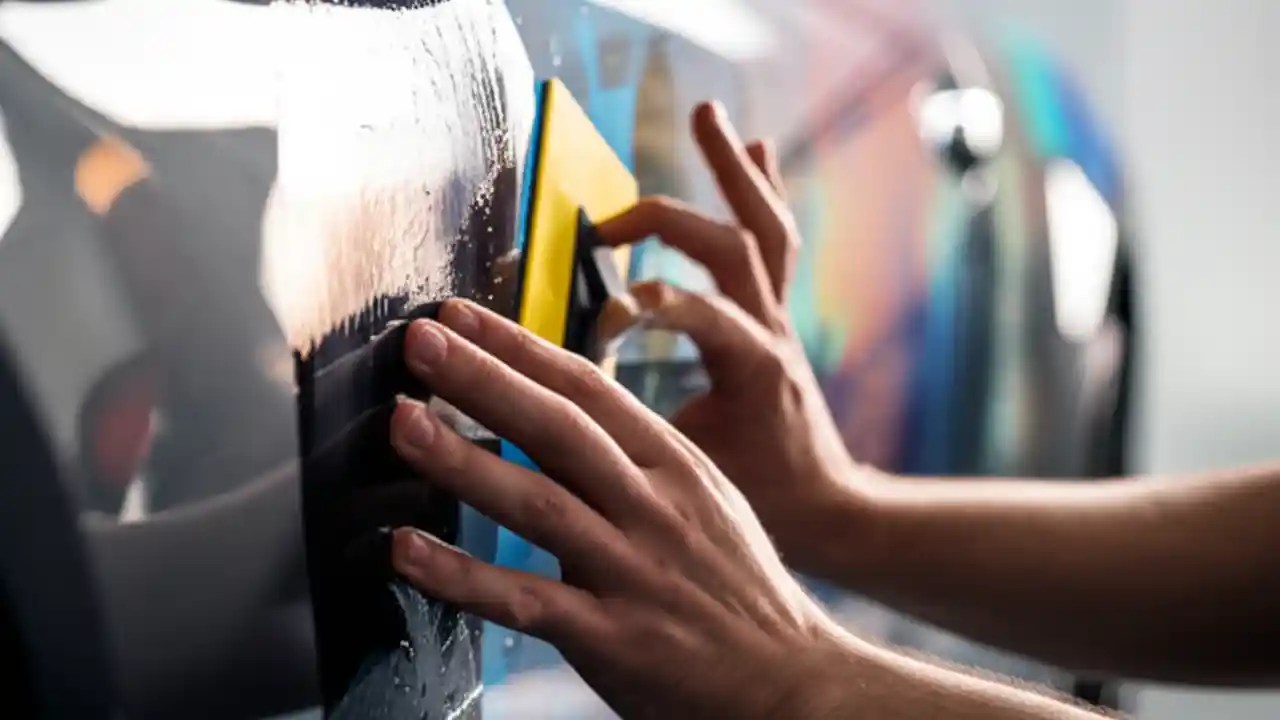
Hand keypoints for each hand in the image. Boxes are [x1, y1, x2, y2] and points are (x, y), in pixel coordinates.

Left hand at [387, 300, 853, 719]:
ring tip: (402, 424)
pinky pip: (526, 601)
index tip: (460, 314)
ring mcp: (634, 570)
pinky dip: (462, 576)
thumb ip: (640, 457)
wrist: (796, 683)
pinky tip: (407, 551)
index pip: (589, 389)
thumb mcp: (707, 500)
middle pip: (559, 428)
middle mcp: (654, 507)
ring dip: (464, 462)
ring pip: (539, 504)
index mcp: (676, 465)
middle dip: (485, 378)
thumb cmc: (740, 589)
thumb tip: (569, 409)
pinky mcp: (615, 638)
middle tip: (419, 339)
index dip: (519, 346)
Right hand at [597, 102, 871, 568]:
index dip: (643, 307)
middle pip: (732, 244)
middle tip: (608, 222)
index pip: (697, 311)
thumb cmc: (761, 497)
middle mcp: (772, 331)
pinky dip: (761, 190)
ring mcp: (779, 318)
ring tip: (708, 113)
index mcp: (754, 368)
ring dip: (734, 168)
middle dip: (669, 219)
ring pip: (765, 226)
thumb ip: (635, 434)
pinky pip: (774, 240)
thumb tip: (566, 406)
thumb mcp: (693, 473)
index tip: (598, 323)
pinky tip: (755, 147)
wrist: (829, 509)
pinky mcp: (776, 317)